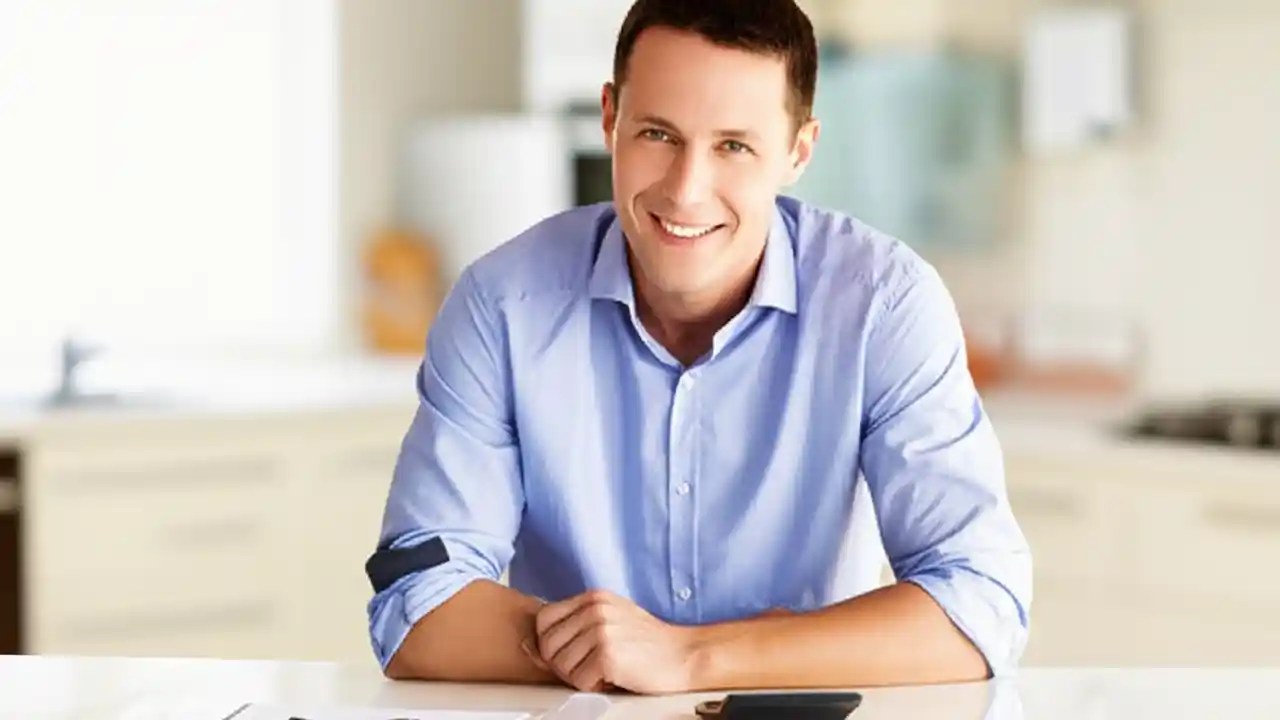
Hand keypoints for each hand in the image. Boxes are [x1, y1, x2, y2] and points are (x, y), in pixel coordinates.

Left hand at [525, 589, 698, 693]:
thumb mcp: (609, 622)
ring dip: (580, 676)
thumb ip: (572, 628)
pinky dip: (594, 685)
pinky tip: (613, 676)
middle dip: (564, 663)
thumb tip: (528, 646)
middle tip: (589, 666)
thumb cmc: (647, 643)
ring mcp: (601, 630)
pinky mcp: (608, 655)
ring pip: (561, 666)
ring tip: (604, 669)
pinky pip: (579, 681)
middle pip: (548, 646)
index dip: (549, 643)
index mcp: (592, 597)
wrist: (683, 655)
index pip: (543, 619)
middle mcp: (594, 609)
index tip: (569, 653)